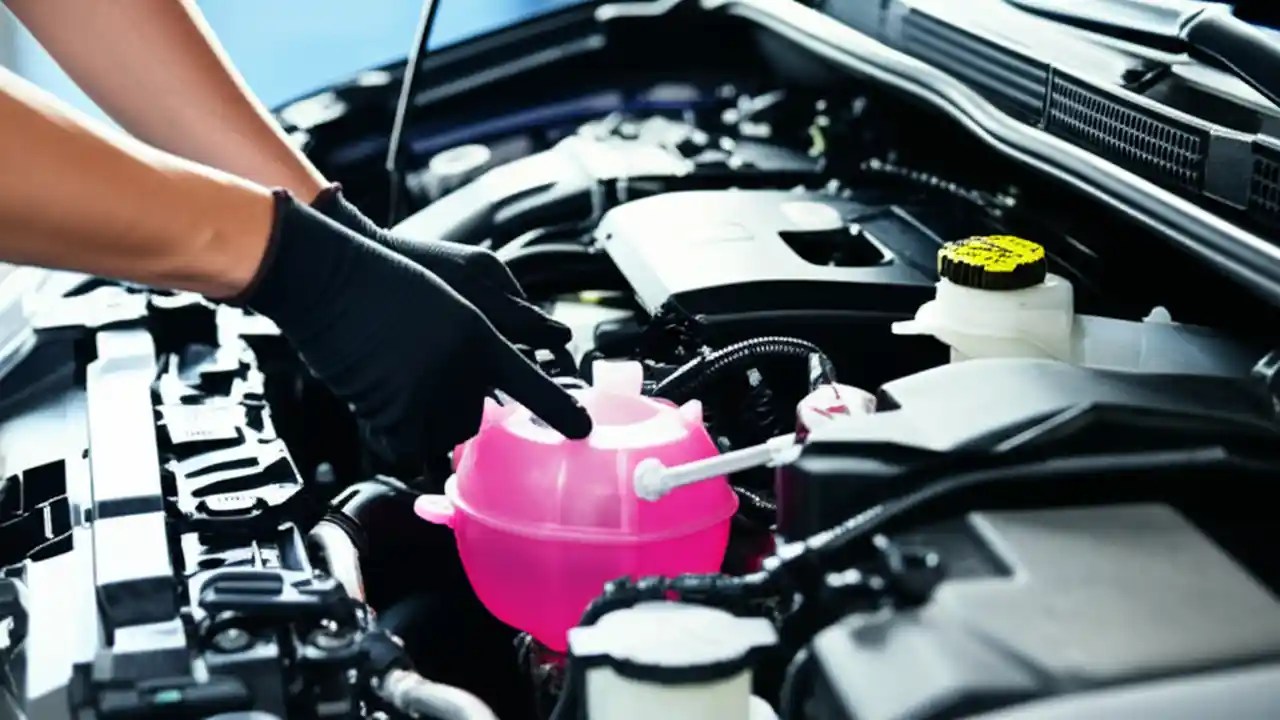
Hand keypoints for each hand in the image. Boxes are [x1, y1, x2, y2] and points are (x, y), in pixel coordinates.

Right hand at [237, 191, 591, 468]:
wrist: (329, 279)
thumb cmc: (390, 279)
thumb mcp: (459, 289)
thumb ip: (495, 329)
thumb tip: (521, 358)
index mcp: (478, 335)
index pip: (529, 383)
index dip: (558, 409)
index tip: (582, 429)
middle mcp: (456, 368)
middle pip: (470, 420)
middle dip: (454, 408)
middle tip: (425, 378)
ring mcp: (421, 393)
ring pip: (438, 434)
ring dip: (425, 421)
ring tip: (399, 381)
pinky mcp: (387, 413)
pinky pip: (404, 447)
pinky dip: (396, 434)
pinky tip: (384, 400)